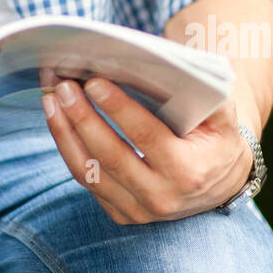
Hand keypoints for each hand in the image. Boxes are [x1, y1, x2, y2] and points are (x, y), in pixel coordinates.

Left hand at [41, 76, 253, 223]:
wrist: (220, 182)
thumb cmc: (216, 136)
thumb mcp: (222, 113)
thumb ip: (202, 89)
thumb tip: (162, 59)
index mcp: (188, 171)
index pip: (147, 136)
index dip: (118, 108)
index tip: (94, 82)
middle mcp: (161, 197)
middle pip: (110, 155)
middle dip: (82, 117)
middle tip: (64, 86)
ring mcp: (137, 210)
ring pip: (89, 171)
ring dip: (64, 132)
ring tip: (51, 98)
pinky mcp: (120, 212)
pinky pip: (85, 179)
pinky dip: (68, 147)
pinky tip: (57, 119)